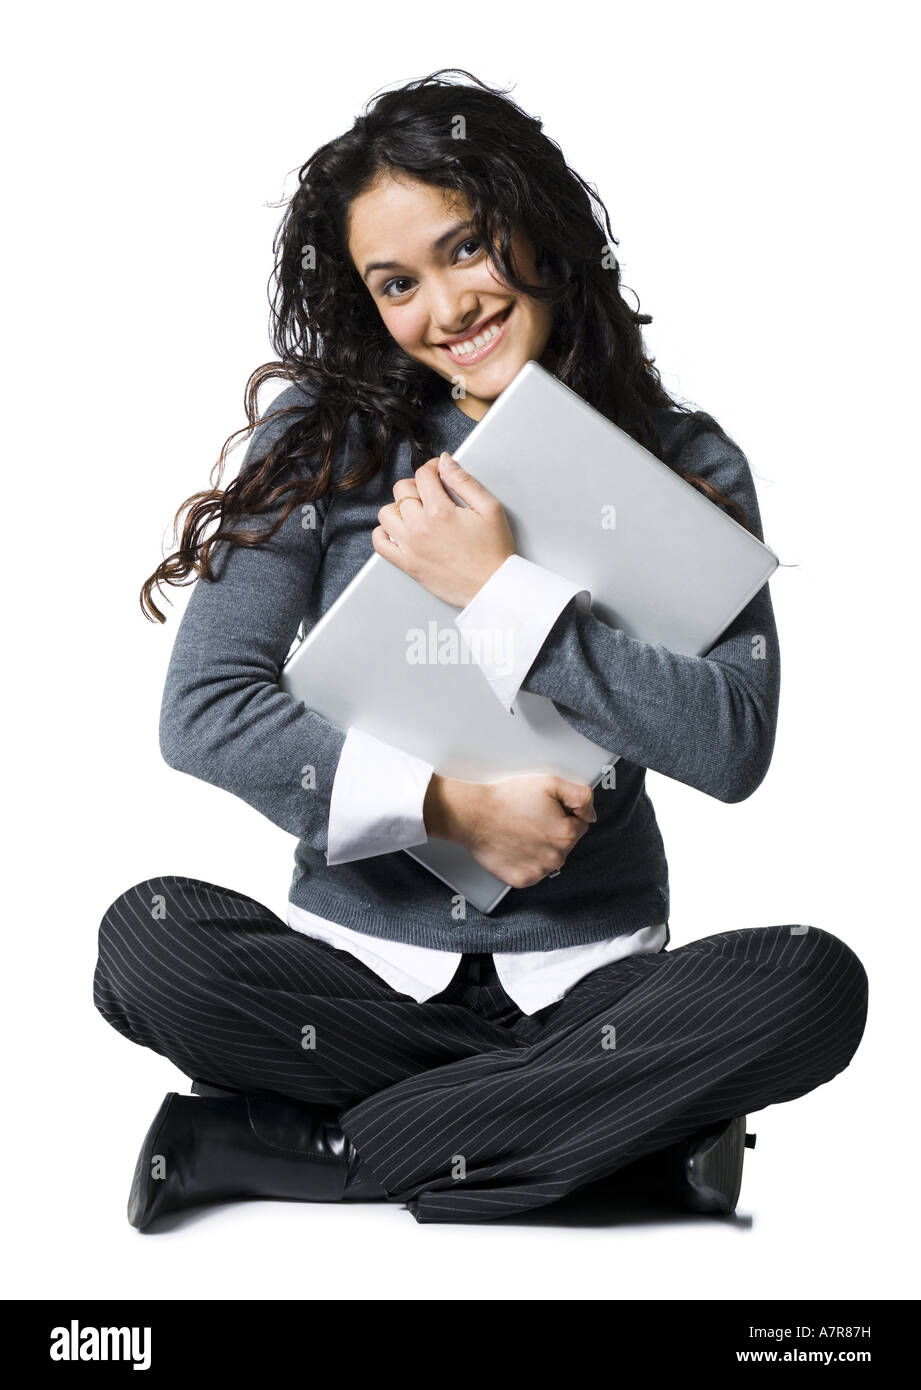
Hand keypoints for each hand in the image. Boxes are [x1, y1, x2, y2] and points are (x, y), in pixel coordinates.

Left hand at [371, 455, 515, 608]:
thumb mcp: (489, 508)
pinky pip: (379, 543)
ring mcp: (409, 546)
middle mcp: (419, 527)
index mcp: (440, 511)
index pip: (423, 474)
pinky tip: (400, 531)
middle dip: (416, 485)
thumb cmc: (494, 551)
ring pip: (386, 513)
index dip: (432, 467)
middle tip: (431, 494)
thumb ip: (464, 482)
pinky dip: (384, 532)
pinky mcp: (406, 564)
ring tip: (417, 513)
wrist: (491, 587)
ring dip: (399, 508)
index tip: (438, 472)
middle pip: (402, 490)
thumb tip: (444, 461)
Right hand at [424, 772, 596, 888]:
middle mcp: (556, 858)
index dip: (564, 813)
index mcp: (567, 835)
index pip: (580, 825)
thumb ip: (581, 796)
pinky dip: (526, 860)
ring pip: (550, 858)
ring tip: (520, 830)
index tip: (545, 808)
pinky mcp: (522, 880)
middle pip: (566, 843)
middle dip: (553, 830)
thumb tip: (591, 815)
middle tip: (530, 818)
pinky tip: (514, 845)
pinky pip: (533, 871)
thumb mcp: (550, 783)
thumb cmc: (508, 798)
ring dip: (541, 846)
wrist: (474, 815)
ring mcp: (538, 872)